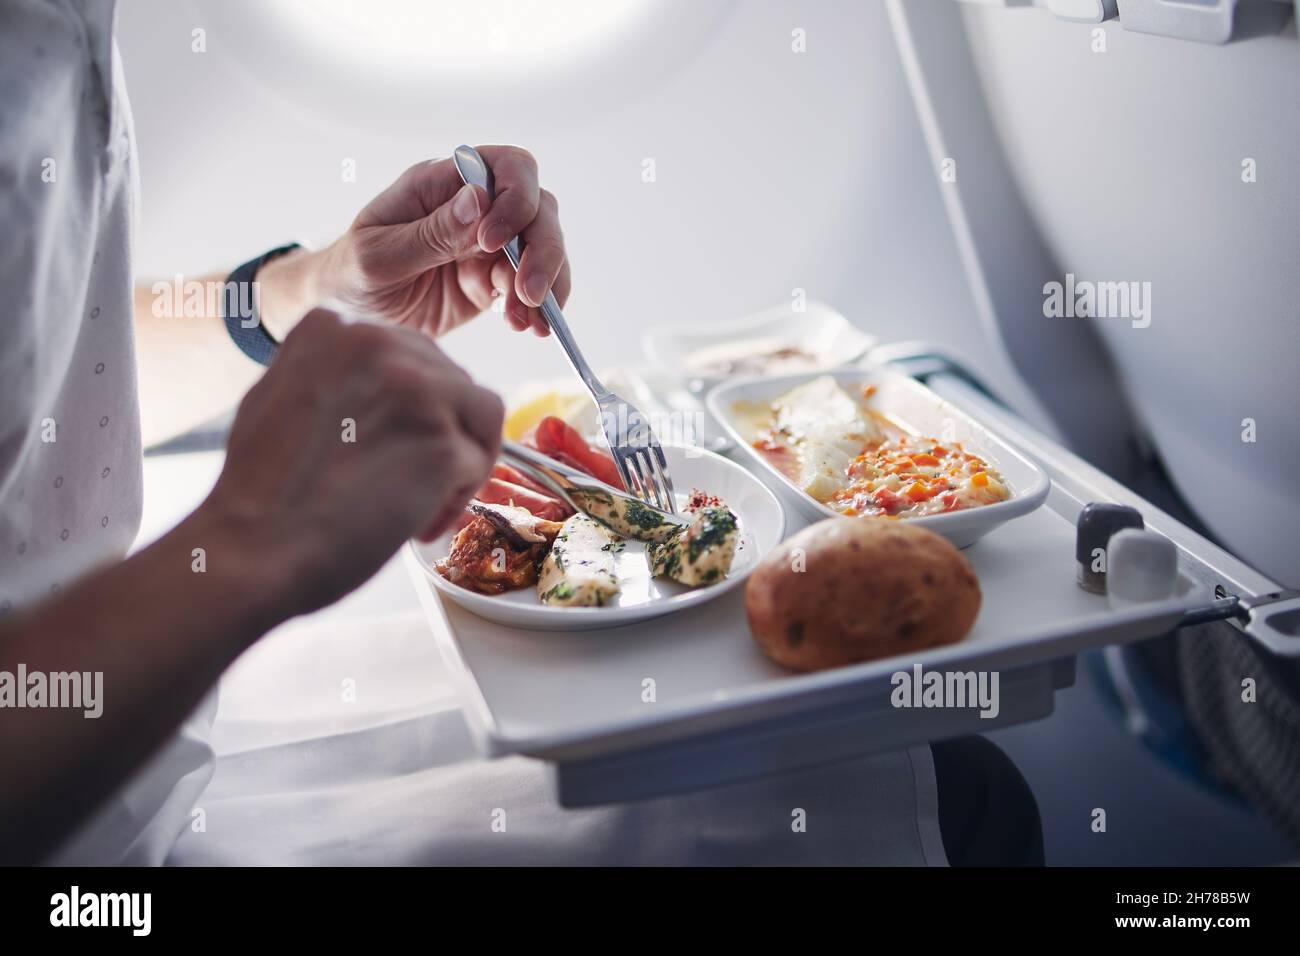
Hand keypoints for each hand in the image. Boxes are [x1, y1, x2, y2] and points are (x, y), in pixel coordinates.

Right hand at [200, 309, 503, 616]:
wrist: (254, 552)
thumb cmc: (260, 495)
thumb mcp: (278, 397)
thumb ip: (332, 374)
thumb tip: (379, 380)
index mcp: (333, 328)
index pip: (410, 355)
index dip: (409, 409)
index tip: (389, 448)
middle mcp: (376, 343)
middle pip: (451, 380)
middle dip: (441, 432)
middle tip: (409, 483)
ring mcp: (415, 390)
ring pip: (478, 414)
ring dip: (460, 460)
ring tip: (421, 503)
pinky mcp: (440, 441)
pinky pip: (475, 464)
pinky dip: (456, 499)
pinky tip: (417, 525)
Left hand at [320, 145, 568, 338]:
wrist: (350, 314)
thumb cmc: (351, 273)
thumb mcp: (378, 257)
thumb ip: (429, 233)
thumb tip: (479, 200)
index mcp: (442, 184)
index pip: (506, 167)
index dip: (515, 198)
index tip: (490, 243)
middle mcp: (474, 207)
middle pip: (538, 208)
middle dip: (542, 250)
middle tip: (528, 294)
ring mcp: (489, 244)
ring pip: (543, 248)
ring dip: (545, 284)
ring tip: (525, 320)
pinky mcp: (494, 279)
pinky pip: (533, 286)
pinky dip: (539, 307)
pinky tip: (528, 326)